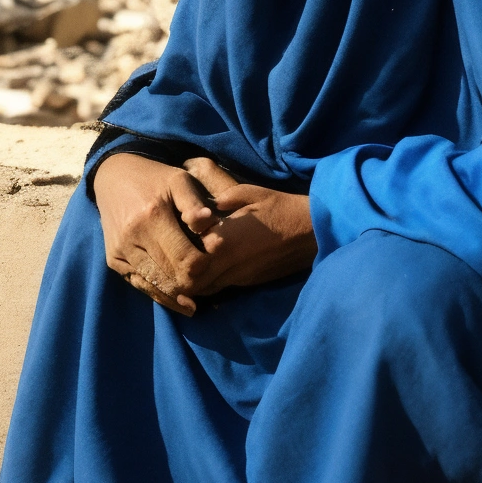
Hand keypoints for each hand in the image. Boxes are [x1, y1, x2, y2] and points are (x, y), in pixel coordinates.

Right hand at [93, 153, 220, 316]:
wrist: (113, 177)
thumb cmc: (155, 178)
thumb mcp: (179, 180)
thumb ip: (195, 204)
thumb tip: (209, 223)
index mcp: (152, 216)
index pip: (186, 259)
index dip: (205, 266)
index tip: (217, 262)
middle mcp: (133, 237)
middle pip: (172, 277)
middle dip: (196, 283)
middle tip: (213, 282)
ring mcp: (120, 251)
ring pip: (156, 286)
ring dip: (180, 293)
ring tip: (200, 295)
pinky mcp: (113, 260)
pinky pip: (140, 286)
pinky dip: (162, 296)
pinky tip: (182, 302)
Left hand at [179, 157, 316, 294]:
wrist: (310, 233)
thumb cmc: (279, 208)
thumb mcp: (248, 193)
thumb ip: (221, 199)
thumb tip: (201, 204)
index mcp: (222, 240)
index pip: (184, 254)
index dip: (175, 247)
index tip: (171, 236)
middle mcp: (226, 264)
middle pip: (188, 280)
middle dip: (178, 271)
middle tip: (173, 256)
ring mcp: (237, 278)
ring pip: (202, 289)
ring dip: (192, 280)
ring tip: (187, 264)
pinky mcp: (247, 284)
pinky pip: (218, 288)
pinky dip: (208, 283)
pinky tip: (207, 269)